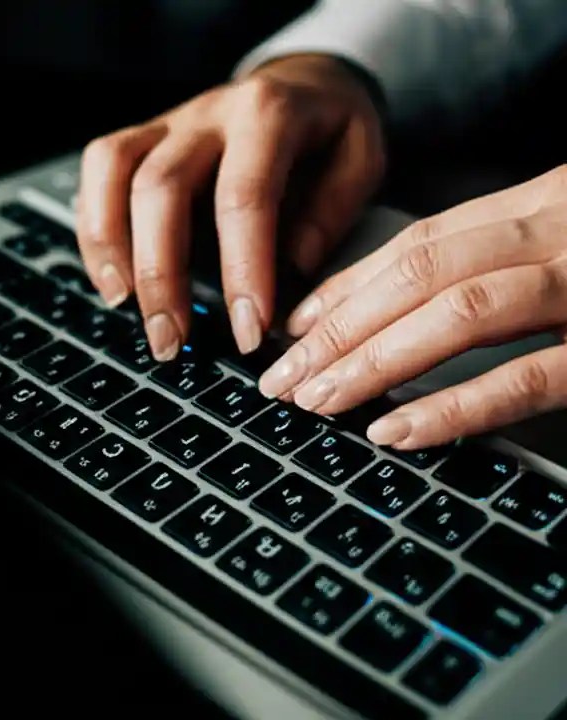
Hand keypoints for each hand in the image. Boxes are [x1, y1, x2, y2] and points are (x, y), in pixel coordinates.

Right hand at [76, 54, 384, 359]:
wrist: (299, 81)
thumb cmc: (328, 132)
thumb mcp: (361, 159)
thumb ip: (332, 211)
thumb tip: (291, 267)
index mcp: (269, 113)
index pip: (245, 195)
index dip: (243, 269)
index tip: (248, 331)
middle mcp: (208, 113)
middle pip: (161, 187)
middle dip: (161, 274)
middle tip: (172, 340)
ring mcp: (166, 122)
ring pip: (112, 170)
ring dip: (110, 247)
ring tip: (125, 308)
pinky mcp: (139, 138)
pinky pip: (96, 171)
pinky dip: (94, 229)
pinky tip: (110, 279)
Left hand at [257, 166, 566, 449]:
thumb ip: (505, 258)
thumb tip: (406, 308)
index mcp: (545, 204)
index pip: (421, 242)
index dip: (347, 287)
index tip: (295, 326)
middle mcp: (558, 232)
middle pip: (421, 273)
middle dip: (338, 328)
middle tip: (282, 376)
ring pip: (459, 313)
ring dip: (373, 360)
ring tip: (316, 400)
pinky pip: (523, 379)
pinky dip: (452, 406)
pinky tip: (395, 431)